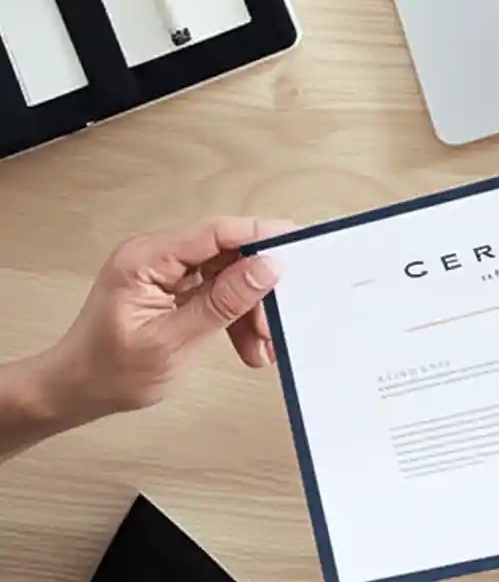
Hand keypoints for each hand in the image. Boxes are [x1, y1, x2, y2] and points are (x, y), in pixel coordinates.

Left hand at [40, 217, 294, 421]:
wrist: (77, 391)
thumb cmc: (108, 370)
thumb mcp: (172, 341)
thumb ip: (223, 303)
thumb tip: (265, 269)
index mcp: (145, 259)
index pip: (214, 233)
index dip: (259, 235)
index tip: (296, 244)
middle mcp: (156, 257)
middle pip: (227, 255)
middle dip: (257, 288)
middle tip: (276, 318)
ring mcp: (166, 273)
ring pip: (229, 277)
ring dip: (250, 309)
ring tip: (261, 343)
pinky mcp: (175, 289)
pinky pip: (219, 293)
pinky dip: (236, 317)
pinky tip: (248, 342)